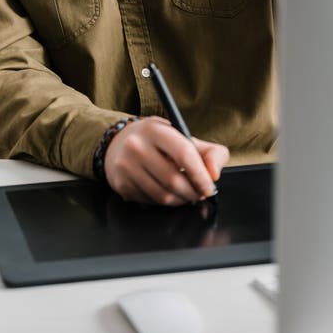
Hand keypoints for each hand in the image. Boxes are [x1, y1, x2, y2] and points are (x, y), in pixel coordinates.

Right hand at [104, 116, 228, 205]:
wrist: (119, 143)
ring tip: (186, 194)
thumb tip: (214, 174)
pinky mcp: (121, 185)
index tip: (209, 186)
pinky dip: (165, 202)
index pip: (184, 154)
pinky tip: (167, 192)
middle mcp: (136, 146)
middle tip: (200, 193)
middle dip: (193, 192)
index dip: (201, 175)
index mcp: (155, 130)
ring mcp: (126, 167)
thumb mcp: (181, 135)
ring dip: (181, 200)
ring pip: (163, 196)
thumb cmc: (157, 140)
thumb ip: (208, 152)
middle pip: (174, 180)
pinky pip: (151, 202)